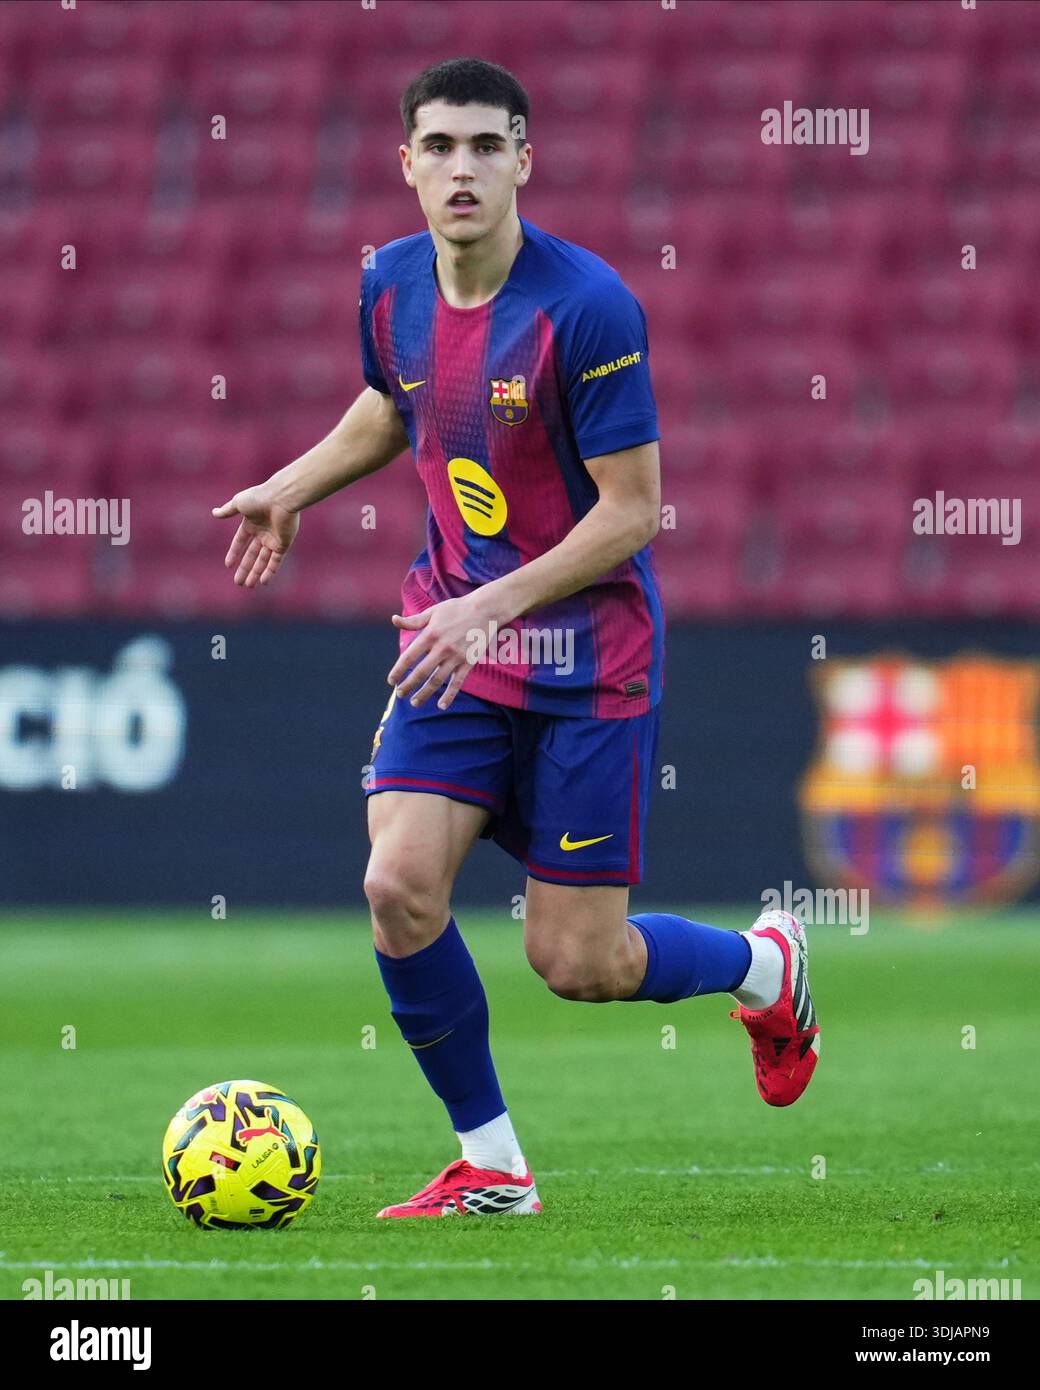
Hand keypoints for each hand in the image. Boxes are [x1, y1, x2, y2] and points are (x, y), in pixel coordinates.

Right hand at [212, 485, 299, 586]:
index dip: (234, 553)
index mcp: (251, 523)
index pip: (240, 541)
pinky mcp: (283, 544)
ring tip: (248, 586)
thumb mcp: (238, 503)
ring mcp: (273, 539)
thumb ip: (227, 510)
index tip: (228, 565)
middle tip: (238, 582)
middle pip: (251, 555)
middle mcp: (262, 532)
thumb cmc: (259, 498)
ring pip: (263, 560)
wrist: (281, 498)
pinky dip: (269, 571)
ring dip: (255, 573)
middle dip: (245, 569)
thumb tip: (214, 513)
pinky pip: (276, 561)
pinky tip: (263, 581)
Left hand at [386, 593, 498, 710]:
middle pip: (420, 672)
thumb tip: (394, 620)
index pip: (408, 657)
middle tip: (400, 694)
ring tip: (415, 703)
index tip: (391, 681)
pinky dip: (449, 695)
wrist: (486, 610)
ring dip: (424, 693)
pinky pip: (457, 682)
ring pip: (437, 680)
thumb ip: (413, 621)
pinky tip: (441, 705)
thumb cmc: (457, 609)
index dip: (398, 670)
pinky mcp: (468, 662)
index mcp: (430, 634)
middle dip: (408, 685)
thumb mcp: (433, 612)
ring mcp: (456, 656)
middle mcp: (442, 647)